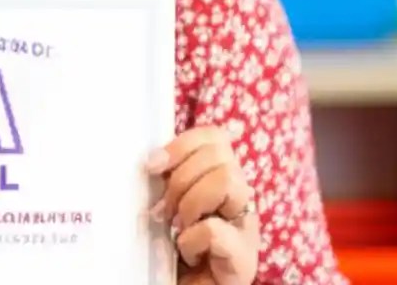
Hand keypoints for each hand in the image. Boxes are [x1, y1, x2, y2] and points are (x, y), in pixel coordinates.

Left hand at [146, 127, 258, 284]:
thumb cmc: (172, 252)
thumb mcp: (169, 207)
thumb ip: (168, 181)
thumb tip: (150, 158)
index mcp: (223, 182)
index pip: (216, 137)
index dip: (182, 144)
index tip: (152, 166)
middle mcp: (241, 200)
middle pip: (220, 155)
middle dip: (181, 178)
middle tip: (163, 210)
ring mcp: (247, 228)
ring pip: (227, 180)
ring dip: (190, 203)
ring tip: (176, 227)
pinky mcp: (244, 259)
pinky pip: (215, 229)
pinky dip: (191, 239)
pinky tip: (186, 252)